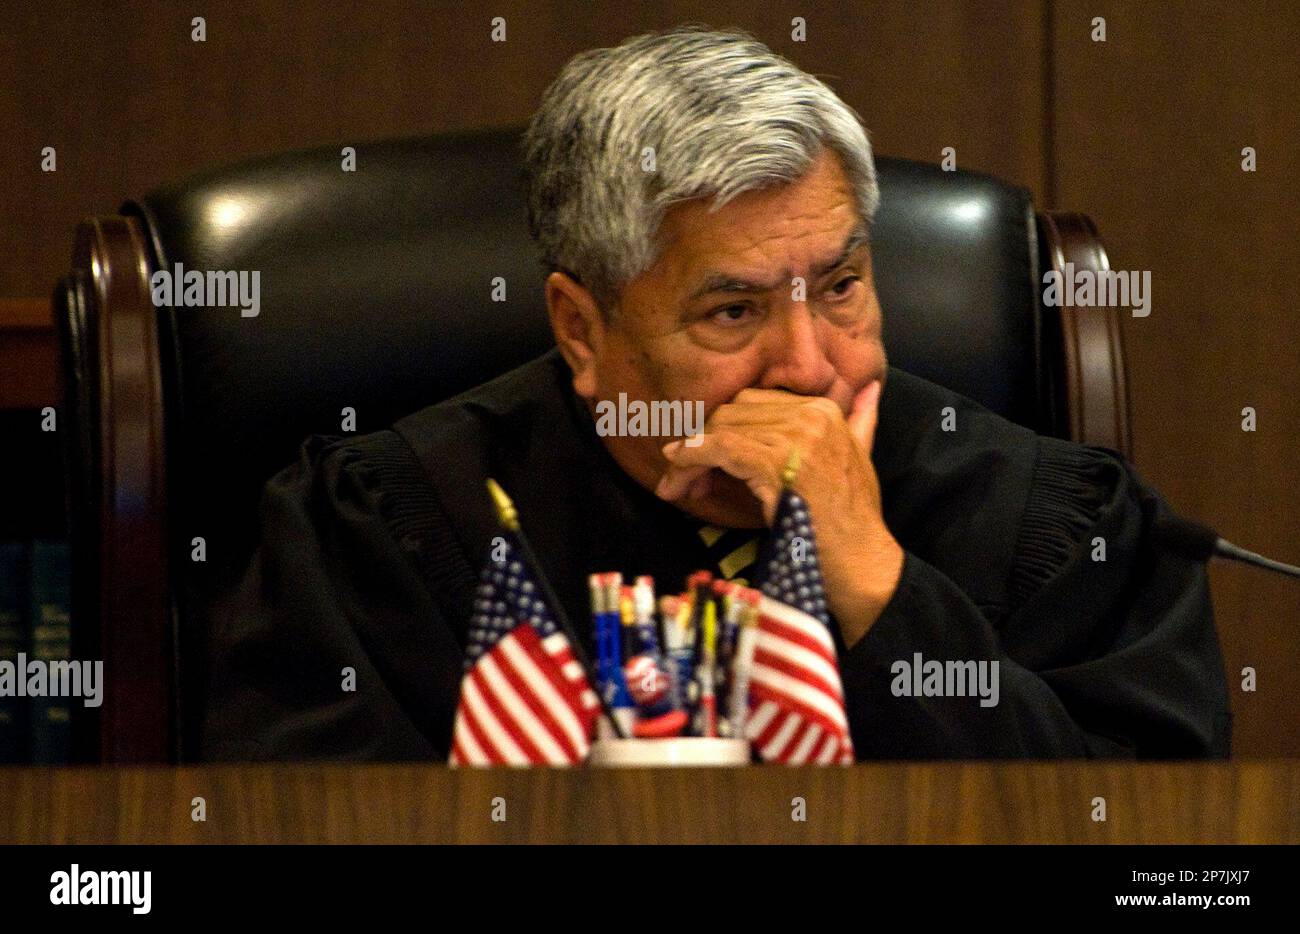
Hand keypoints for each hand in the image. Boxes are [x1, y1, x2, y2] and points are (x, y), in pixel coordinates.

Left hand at [655, 381, 903, 646]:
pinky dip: (691, 460)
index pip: (753, 403)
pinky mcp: (775, 463)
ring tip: (677, 488)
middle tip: (687, 479)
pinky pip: (719, 449)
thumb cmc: (854, 519)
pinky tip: (676, 479)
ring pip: (720, 432)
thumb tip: (869, 387)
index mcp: (824, 409)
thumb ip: (861, 418)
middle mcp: (810, 414)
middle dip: (702, 443)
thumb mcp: (861, 456)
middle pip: (731, 414)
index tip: (708, 462)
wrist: (861, 562)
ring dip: (690, 460)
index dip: (722, 430)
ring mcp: (794, 437)